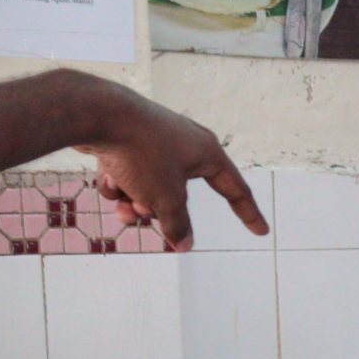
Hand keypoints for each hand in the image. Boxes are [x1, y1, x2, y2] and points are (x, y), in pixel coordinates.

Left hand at [79, 82, 266, 250]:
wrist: (98, 115)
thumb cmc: (142, 152)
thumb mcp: (165, 199)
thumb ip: (178, 226)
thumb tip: (183, 243)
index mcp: (206, 152)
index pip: (235, 190)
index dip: (248, 214)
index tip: (261, 230)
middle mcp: (184, 143)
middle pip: (180, 194)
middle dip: (159, 211)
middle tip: (142, 215)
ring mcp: (154, 140)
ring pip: (151, 187)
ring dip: (136, 201)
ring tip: (122, 201)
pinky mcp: (127, 140)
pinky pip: (130, 174)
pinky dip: (119, 182)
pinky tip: (106, 175)